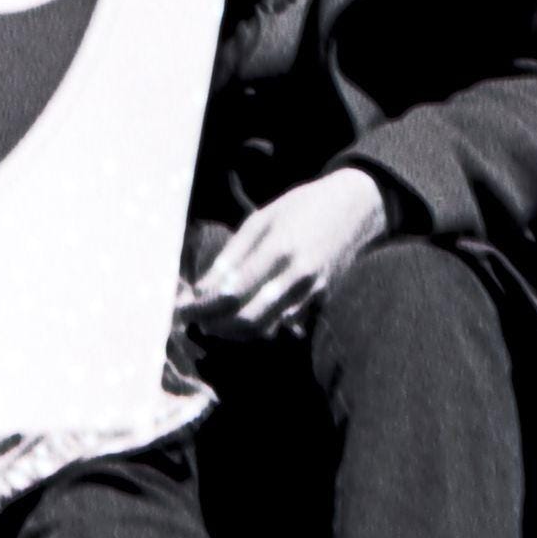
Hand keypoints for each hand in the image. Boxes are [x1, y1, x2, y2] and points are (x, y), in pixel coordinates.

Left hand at [179, 170, 388, 338]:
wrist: (357, 208)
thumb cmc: (302, 208)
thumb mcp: (261, 220)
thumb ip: (231, 256)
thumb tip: (202, 288)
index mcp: (278, 250)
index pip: (232, 293)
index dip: (202, 307)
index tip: (179, 310)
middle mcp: (298, 277)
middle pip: (248, 320)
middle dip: (215, 325)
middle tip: (194, 318)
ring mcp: (313, 292)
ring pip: (266, 327)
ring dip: (234, 330)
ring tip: (212, 318)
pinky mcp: (323, 301)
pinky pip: (284, 323)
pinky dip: (260, 325)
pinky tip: (242, 313)